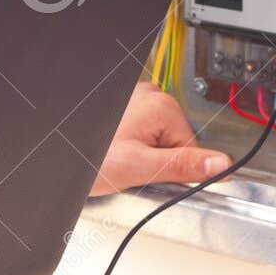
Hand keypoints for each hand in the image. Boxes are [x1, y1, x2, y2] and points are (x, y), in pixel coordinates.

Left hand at [89, 81, 230, 195]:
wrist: (55, 155)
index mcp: (161, 106)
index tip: (155, 177)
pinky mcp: (123, 109)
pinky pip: (140, 134)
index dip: (175, 171)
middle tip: (130, 170)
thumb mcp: (138, 167)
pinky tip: (114, 153)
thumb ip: (182, 166)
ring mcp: (134, 100)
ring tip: (117, 161)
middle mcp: (149, 96)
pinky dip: (131, 148)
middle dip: (156, 163)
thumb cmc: (89, 156)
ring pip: (156, 141)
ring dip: (142, 157)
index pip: (191, 149)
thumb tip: (221, 164)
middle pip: (173, 143)